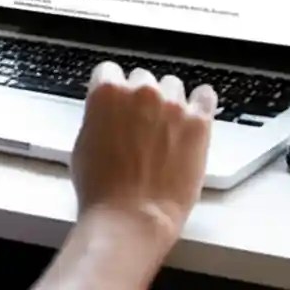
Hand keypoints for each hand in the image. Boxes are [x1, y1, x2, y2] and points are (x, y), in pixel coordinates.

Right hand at [70, 62, 217, 246]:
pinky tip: (195, 114)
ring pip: (172, 86)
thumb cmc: (101, 190)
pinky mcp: (199, 123)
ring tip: (166, 129)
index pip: (109, 71)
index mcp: (107, 92)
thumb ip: (99, 118)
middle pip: (142, 78)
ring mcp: (173, 105)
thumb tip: (108, 115)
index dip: (111, 89)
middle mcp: (141, 91)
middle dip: (140, 98)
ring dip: (168, 102)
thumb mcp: (83, 144)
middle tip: (139, 124)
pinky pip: (206, 96)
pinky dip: (201, 103)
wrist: (130, 217)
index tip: (116, 103)